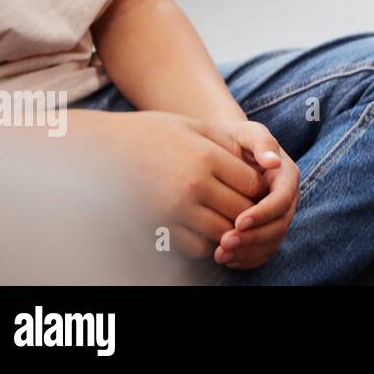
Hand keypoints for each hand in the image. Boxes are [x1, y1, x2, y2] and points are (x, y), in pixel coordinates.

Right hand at [104, 111, 266, 259]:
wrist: (105, 148)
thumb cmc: (156, 133)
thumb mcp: (197, 128)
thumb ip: (231, 145)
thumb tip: (267, 163)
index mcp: (206, 158)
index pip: (253, 184)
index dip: (259, 187)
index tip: (252, 184)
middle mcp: (193, 186)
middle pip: (242, 210)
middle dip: (249, 210)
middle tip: (244, 204)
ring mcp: (174, 210)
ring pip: (222, 232)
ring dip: (230, 228)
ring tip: (225, 215)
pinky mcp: (158, 226)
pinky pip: (195, 246)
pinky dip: (206, 241)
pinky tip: (203, 226)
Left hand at [207, 120, 299, 270]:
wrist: (225, 148)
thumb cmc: (236, 138)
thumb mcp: (248, 133)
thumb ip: (262, 143)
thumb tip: (273, 161)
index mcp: (287, 176)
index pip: (282, 200)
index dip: (263, 214)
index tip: (238, 221)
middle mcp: (286, 199)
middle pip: (279, 226)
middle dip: (254, 238)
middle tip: (225, 243)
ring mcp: (277, 216)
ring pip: (272, 242)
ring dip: (248, 252)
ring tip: (221, 253)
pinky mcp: (266, 229)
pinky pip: (263, 251)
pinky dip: (247, 259)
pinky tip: (226, 259)